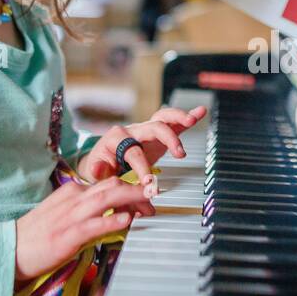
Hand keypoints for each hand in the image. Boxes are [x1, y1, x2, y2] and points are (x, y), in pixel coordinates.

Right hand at [14, 177, 154, 283]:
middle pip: (113, 186)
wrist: (9, 249)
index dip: (132, 189)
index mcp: (72, 192)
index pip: (109, 183)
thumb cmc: (36, 235)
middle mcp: (73, 198)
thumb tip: (116, 213)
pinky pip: (94, 224)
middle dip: (139, 192)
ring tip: (150, 206)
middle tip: (154, 201)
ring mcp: (70, 216)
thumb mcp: (64, 215)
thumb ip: (88, 211)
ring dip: (133, 201)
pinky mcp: (67, 235)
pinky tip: (127, 221)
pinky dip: (112, 220)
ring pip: (108, 199)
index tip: (146, 198)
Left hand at [78, 105, 207, 183]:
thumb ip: (102, 175)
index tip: (149, 183)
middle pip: (153, 127)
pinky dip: (187, 117)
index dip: (142, 167)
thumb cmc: (101, 168)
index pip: (134, 152)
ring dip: (179, 118)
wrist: (102, 161)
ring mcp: (146, 130)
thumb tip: (102, 173)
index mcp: (116, 138)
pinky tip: (200, 113)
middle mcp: (133, 130)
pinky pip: (173, 123)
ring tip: (191, 120)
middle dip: (168, 139)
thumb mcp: (96, 173)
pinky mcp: (157, 134)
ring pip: (163, 117)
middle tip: (180, 154)